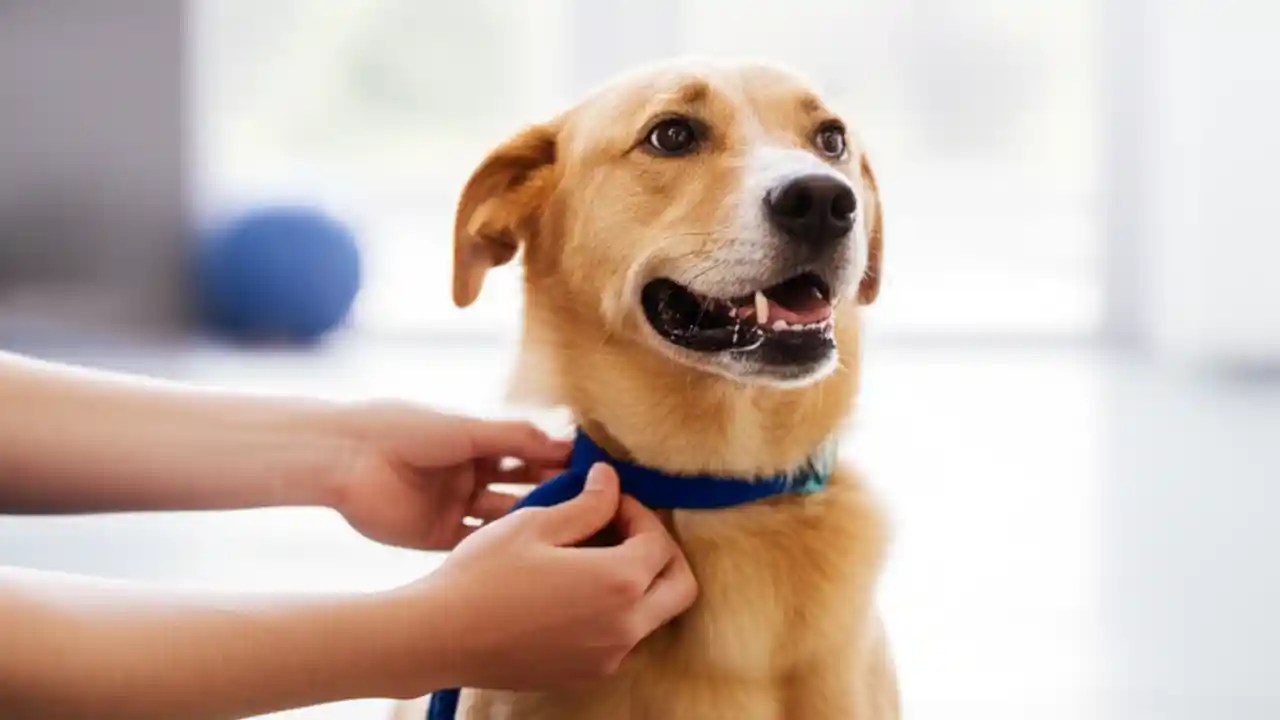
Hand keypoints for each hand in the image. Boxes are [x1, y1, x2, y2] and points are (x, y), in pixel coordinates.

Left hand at [323, 402, 570, 549]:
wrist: (345, 459)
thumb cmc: (404, 429)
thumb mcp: (467, 429)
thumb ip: (516, 437)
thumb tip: (564, 441)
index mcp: (476, 442)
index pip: (528, 453)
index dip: (558, 462)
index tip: (596, 473)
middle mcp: (469, 474)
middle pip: (520, 487)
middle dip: (552, 495)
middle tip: (593, 508)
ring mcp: (454, 506)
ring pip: (503, 518)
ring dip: (530, 524)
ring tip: (569, 534)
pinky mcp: (436, 536)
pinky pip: (475, 544)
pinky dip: (500, 548)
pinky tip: (531, 557)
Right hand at [382, 463, 698, 693]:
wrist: (440, 636)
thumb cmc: (483, 574)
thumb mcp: (536, 523)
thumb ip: (587, 503)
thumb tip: (611, 480)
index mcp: (618, 583)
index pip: (659, 542)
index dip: (638, 512)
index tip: (609, 501)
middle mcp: (625, 627)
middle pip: (679, 587)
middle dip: (662, 552)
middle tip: (627, 530)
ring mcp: (608, 657)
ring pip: (653, 615)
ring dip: (640, 583)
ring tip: (598, 556)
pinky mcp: (587, 673)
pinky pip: (623, 638)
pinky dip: (617, 610)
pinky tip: (577, 589)